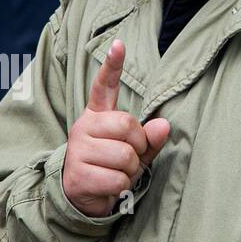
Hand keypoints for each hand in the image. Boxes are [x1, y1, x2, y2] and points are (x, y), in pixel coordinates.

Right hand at [63, 39, 169, 217]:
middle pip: (127, 125)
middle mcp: (83, 127)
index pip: (104, 87)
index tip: (119, 44)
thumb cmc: (111, 166)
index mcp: (97, 116)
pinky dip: (122, 186)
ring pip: (125, 155)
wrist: (82, 197)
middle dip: (138, 146)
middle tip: (129, 157)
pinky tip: (109, 186)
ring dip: (131, 170)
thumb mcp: (134, 150)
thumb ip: (150, 137)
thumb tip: (164, 125)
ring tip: (117, 172)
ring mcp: (77, 150)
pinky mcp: (76, 175)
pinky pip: (117, 178)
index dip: (112, 66)